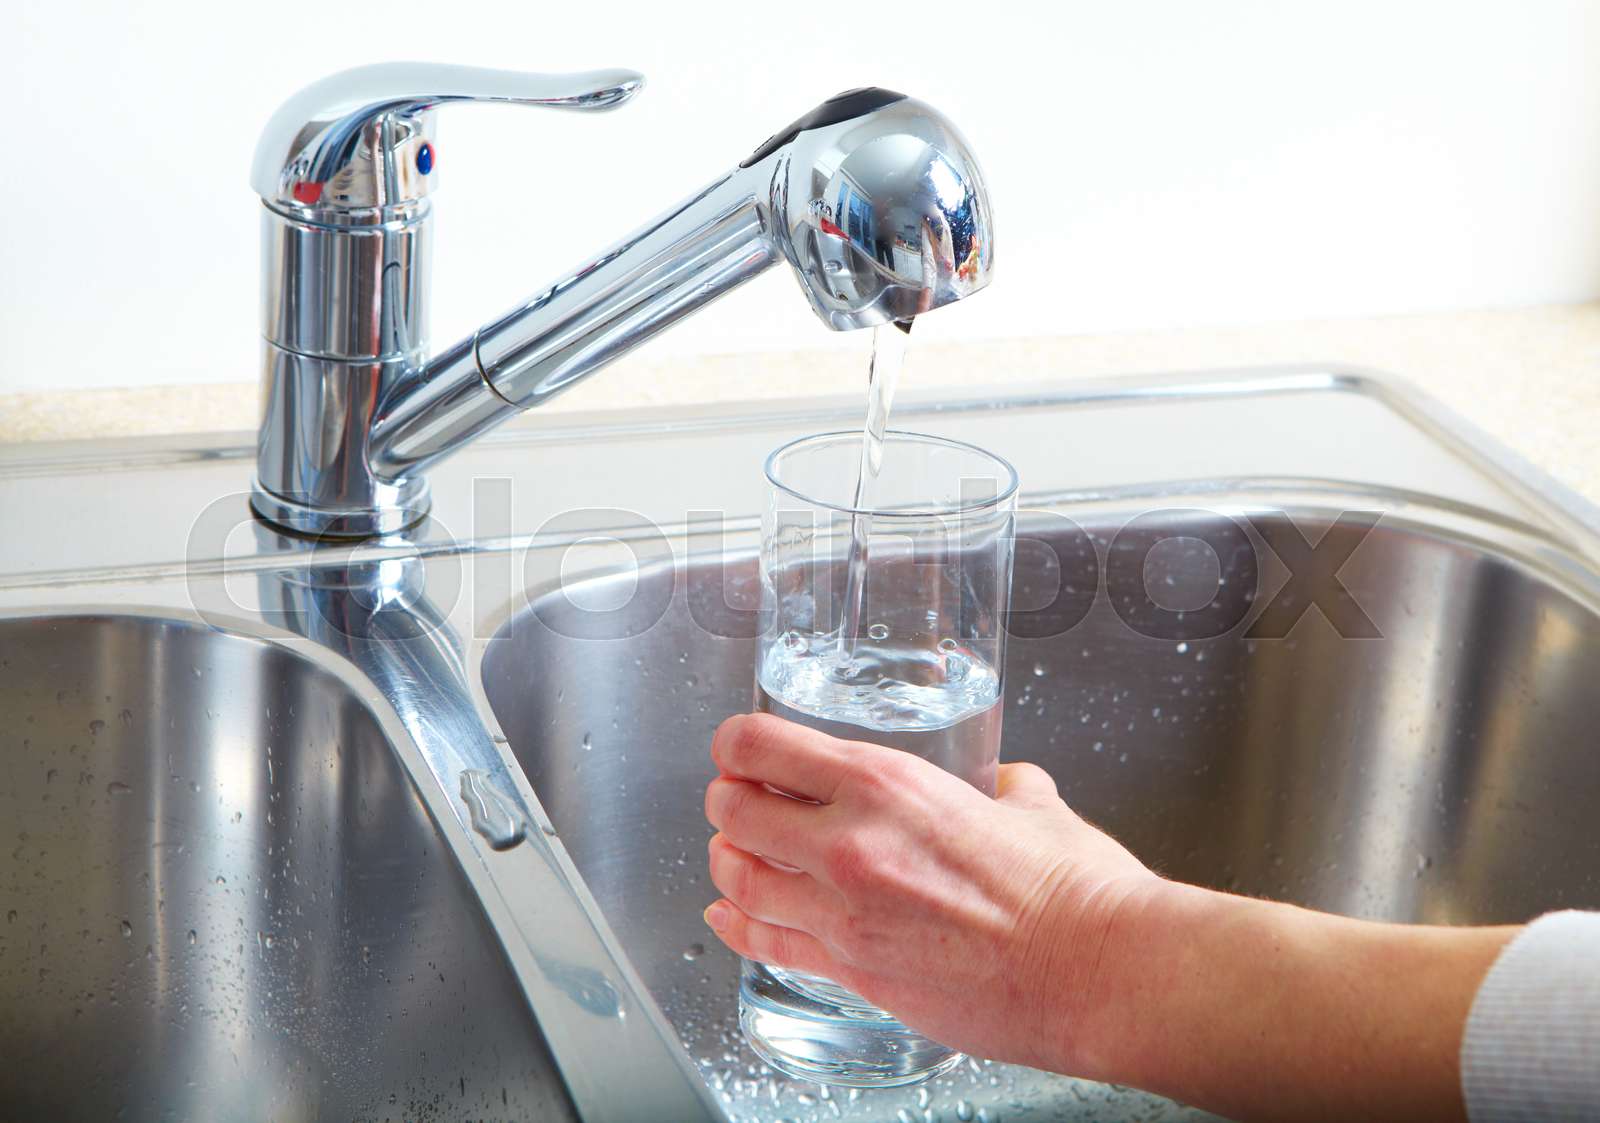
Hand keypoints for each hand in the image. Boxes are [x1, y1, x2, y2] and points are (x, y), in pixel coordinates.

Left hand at [701, 711, 1160, 1070]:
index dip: (738, 744)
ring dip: (727, 861)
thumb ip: (1001, 788)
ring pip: (742, 880)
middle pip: (736, 812)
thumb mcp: (1033, 804)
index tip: (738, 748)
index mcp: (887, 784)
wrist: (1098, 972)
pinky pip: (772, 945)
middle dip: (727, 801)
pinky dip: (739, 926)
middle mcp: (851, 843)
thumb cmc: (1076, 890)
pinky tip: (727, 916)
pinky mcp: (856, 973)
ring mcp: (846, 914)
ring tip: (730, 853)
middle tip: (733, 799)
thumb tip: (1000, 788)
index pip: (765, 747)